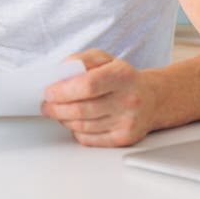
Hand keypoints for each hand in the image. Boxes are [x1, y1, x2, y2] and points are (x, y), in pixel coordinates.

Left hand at [41, 49, 156, 146]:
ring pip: (83, 126)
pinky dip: (76, 131)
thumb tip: (59, 74)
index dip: (63, 91)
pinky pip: (89, 140)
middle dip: (56, 108)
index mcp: (122, 75)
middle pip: (82, 109)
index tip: (49, 92)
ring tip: (58, 112)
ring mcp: (127, 122)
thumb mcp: (103, 58)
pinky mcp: (124, 139)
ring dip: (63, 120)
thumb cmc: (122, 77)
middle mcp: (128, 100)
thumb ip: (80, 61)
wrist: (152, 98)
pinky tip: (74, 122)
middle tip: (47, 105)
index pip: (87, 85)